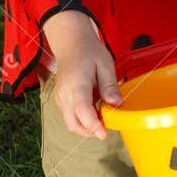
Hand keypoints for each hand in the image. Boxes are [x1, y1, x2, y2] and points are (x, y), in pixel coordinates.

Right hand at [43, 12, 120, 137]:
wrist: (71, 43)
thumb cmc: (89, 52)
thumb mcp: (105, 65)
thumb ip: (110, 86)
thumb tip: (116, 104)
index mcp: (76, 84)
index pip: (82, 111)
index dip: (93, 125)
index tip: (104, 133)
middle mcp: (64, 94)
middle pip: (73, 123)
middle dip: (90, 131)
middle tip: (107, 129)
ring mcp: (60, 98)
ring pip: (70, 123)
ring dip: (86, 127)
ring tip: (102, 119)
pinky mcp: (60, 100)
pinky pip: (69, 117)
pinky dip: (81, 120)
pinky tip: (94, 112)